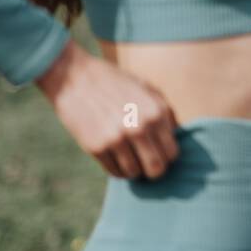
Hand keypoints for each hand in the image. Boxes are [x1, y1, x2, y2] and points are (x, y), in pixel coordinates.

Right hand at [35, 39, 180, 179]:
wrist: (74, 76)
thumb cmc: (114, 82)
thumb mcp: (147, 89)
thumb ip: (165, 113)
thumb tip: (177, 139)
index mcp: (156, 111)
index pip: (172, 153)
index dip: (166, 156)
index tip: (157, 151)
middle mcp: (140, 126)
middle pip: (157, 169)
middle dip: (153, 169)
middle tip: (145, 163)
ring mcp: (117, 138)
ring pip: (134, 173)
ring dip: (133, 169)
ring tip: (128, 156)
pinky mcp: (96, 147)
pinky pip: (114, 172)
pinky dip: (117, 169)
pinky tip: (114, 155)